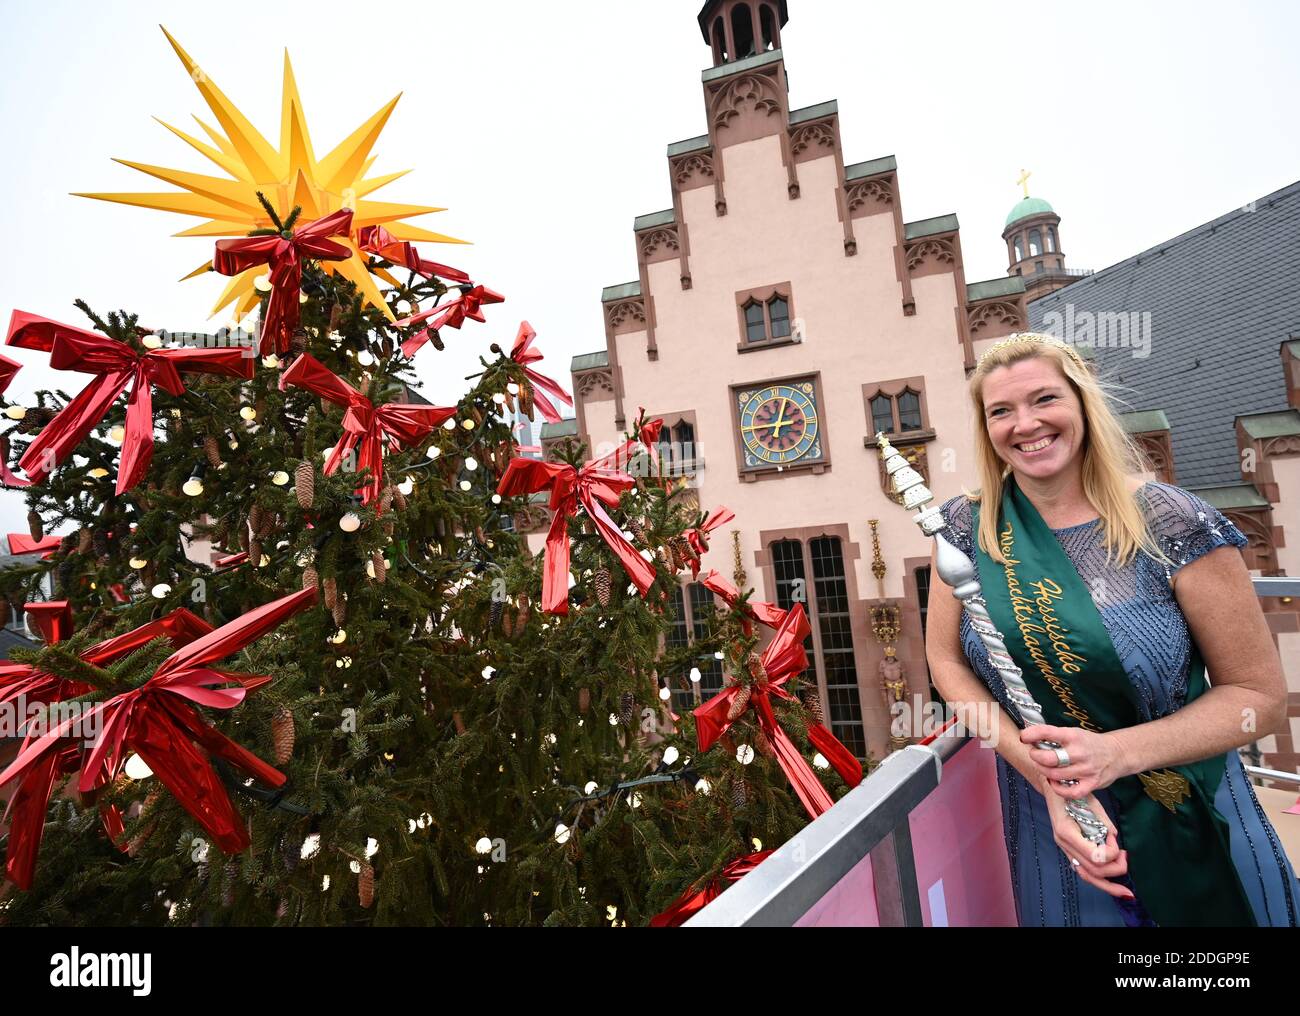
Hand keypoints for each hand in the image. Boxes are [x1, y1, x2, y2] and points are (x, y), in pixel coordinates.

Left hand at [1021, 724, 1128, 799]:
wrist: (1117, 753)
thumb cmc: (1089, 743)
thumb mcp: (1073, 733)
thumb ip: (1054, 736)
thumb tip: (1029, 737)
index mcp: (1073, 736)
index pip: (1047, 732)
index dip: (1031, 735)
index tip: (1023, 737)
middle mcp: (1080, 752)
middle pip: (1049, 758)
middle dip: (1036, 757)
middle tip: (1035, 754)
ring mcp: (1086, 769)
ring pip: (1056, 775)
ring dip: (1044, 771)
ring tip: (1043, 767)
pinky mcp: (1092, 784)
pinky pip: (1070, 792)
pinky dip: (1058, 789)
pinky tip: (1055, 782)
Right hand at [1041, 783, 1133, 900]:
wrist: (1054, 790)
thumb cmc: (1073, 793)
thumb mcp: (1091, 803)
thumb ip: (1103, 822)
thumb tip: (1113, 837)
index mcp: (1067, 832)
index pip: (1095, 856)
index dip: (1111, 852)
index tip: (1114, 837)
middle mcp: (1064, 844)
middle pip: (1093, 871)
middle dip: (1115, 869)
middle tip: (1126, 857)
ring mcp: (1065, 849)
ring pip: (1087, 876)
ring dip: (1109, 884)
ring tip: (1124, 884)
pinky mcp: (1069, 851)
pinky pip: (1084, 871)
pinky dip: (1099, 880)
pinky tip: (1112, 884)